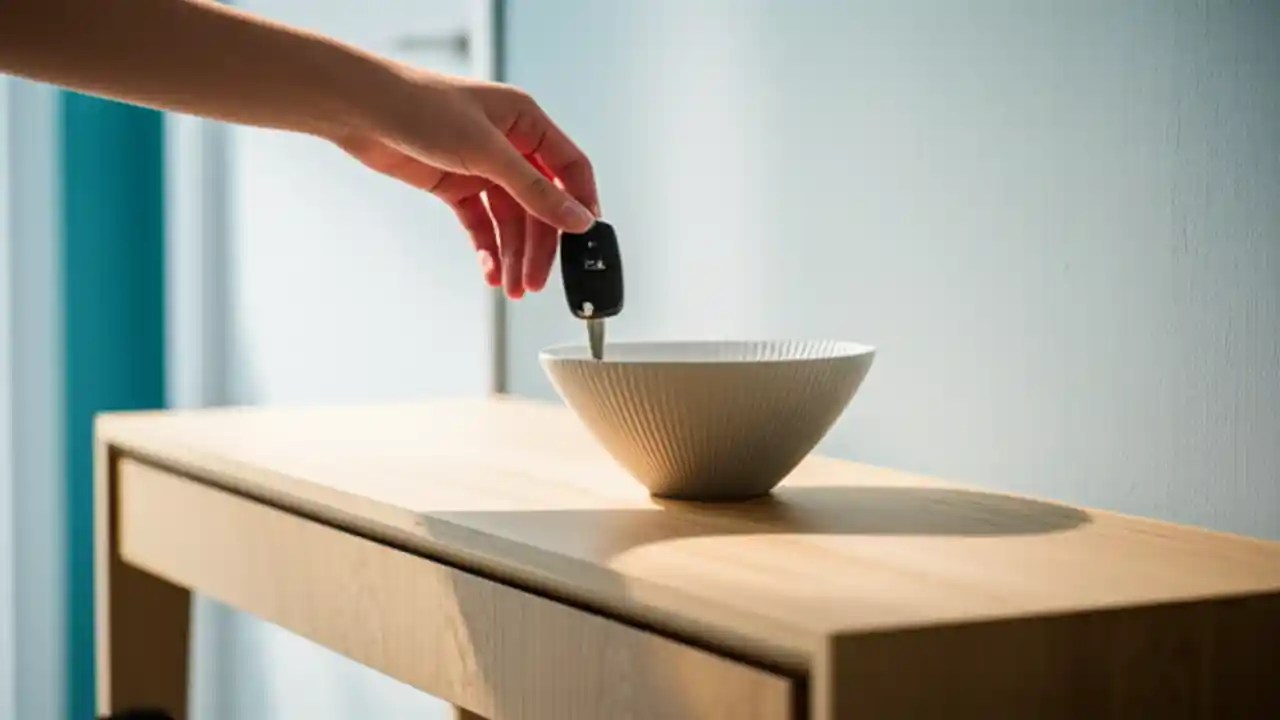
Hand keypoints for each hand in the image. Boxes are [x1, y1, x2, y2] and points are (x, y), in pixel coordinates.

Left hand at [333, 69, 599, 298]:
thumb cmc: (421, 109)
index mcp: (526, 121)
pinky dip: (487, 247)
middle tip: (535, 281)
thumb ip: (535, 191)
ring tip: (512, 288)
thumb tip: (579, 220)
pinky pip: (481, 222)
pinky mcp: (455, 184)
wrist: (360, 110)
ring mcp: (481, 165)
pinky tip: (490, 273)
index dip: (580, 206)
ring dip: (512, 254)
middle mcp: (509, 143)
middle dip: (538, 245)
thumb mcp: (487, 153)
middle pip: (539, 203)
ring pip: (510, 218)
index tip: (586, 244)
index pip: (570, 168)